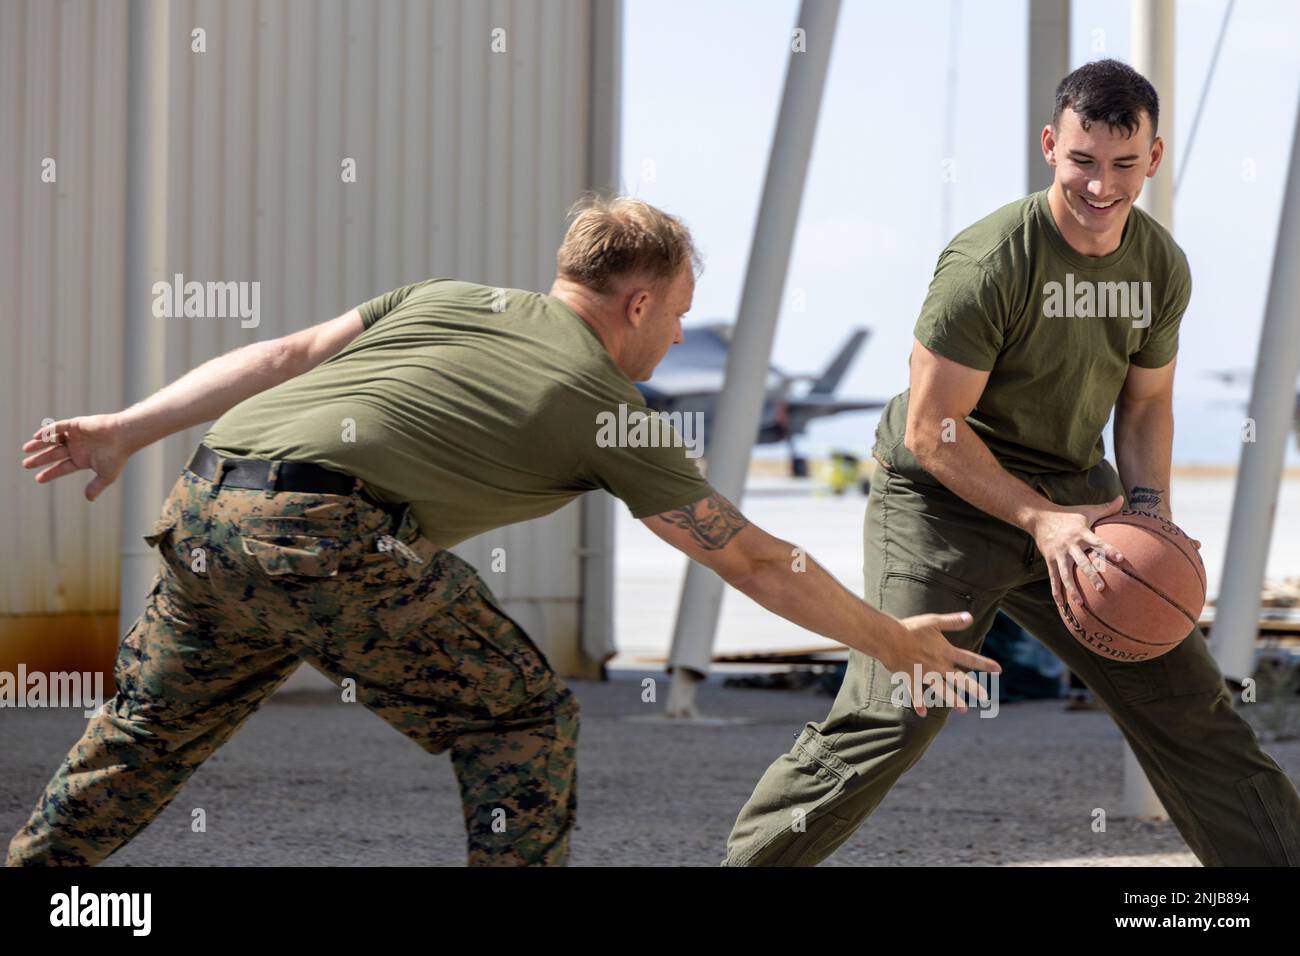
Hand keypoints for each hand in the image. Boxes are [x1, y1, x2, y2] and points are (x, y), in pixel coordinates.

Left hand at [22, 414, 131, 500]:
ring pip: (53, 441)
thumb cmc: (117, 456)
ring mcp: (75, 436)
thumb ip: (96, 486)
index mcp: (83, 459)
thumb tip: (89, 499)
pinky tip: (37, 437)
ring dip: (39, 445)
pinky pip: (57, 428)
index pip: (63, 467)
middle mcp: (77, 448)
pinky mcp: (75, 425)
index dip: (50, 473)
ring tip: (26, 449)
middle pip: (54, 454)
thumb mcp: (106, 475)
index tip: (38, 479)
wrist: (124, 436)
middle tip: (26, 464)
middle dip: (40, 459)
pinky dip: (47, 432)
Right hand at [874, 611, 1001, 716]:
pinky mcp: (911, 679)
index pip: (969, 659)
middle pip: (959, 680)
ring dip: (953, 701)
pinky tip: (923, 713)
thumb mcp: (933, 621)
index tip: (999, 670)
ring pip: (942, 691)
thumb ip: (952, 621)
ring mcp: (925, 675)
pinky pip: (916, 694)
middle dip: (973, 689)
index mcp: (945, 652)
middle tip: (984, 698)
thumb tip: (970, 617)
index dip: (985, 664)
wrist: (888, 639)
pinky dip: (919, 704)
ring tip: (963, 710)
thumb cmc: (911, 628)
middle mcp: (938, 666)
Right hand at [1029, 495, 1125, 611]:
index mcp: (1081, 533)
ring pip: (1066, 575)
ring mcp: (1058, 555)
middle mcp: (1070, 545)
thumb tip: (1122, 498)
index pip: (1097, 542)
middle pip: (1082, 562)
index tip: (1121, 558)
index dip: (1109, 549)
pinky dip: (1057, 593)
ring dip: (1072, 589)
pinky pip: (1053, 579)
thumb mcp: (1086, 510)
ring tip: (1081, 603)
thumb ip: (1106, 508)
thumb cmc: (1067, 515)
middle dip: (1091, 575)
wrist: (1039, 517)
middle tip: (1101, 588)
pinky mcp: (1050, 561)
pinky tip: (1062, 606)